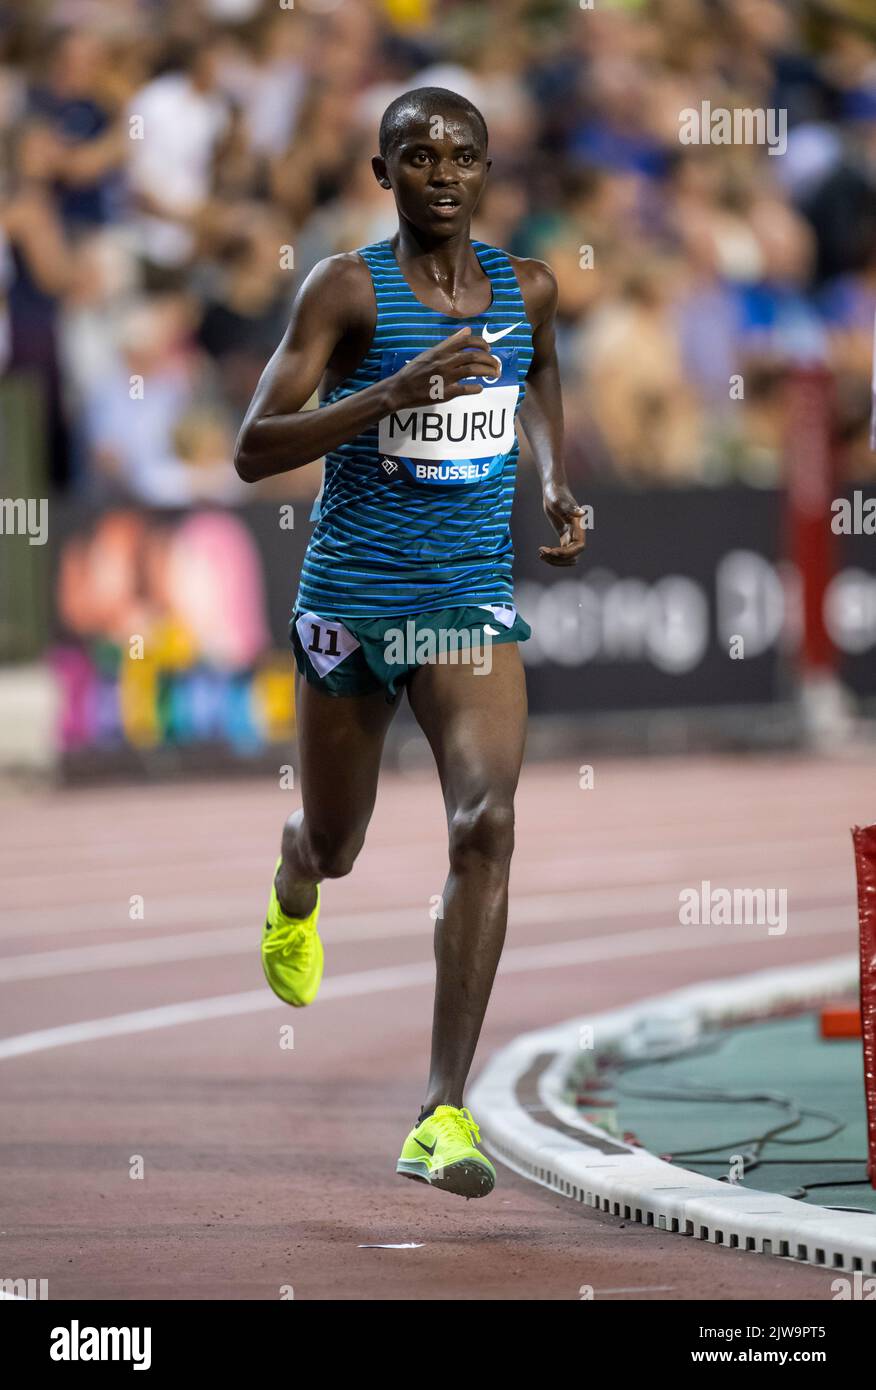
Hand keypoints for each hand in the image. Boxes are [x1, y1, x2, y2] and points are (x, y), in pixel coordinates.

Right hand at [382, 327, 500, 412]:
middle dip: (490, 360)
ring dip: (488, 372)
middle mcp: (445, 362)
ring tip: (495, 375)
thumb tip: (467, 330)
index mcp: (441, 351)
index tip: (488, 349)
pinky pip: (466, 389)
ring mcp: (445, 377)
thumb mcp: (431, 352)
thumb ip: (450, 342)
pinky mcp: (445, 392)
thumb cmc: (414, 371)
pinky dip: (476, 388)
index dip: (481, 343)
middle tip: (496, 365)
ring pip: (473, 371)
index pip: (466, 341)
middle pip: (474, 356)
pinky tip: (479, 388)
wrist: (400, 389)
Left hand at [539, 484, 586, 565]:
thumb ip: (570, 508)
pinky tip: (541, 552)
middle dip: (558, 558)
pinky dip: (553, 556)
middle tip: (542, 552)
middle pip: (573, 556)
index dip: (566, 553)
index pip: (578, 547)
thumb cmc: (556, 494)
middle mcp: (577, 534)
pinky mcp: (564, 536)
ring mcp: (571, 536)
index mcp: (579, 527)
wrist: (553, 490)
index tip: (550, 551)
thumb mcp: (559, 501)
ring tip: (541, 553)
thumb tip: (582, 513)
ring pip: (568, 558)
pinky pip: (562, 553)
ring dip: (555, 560)